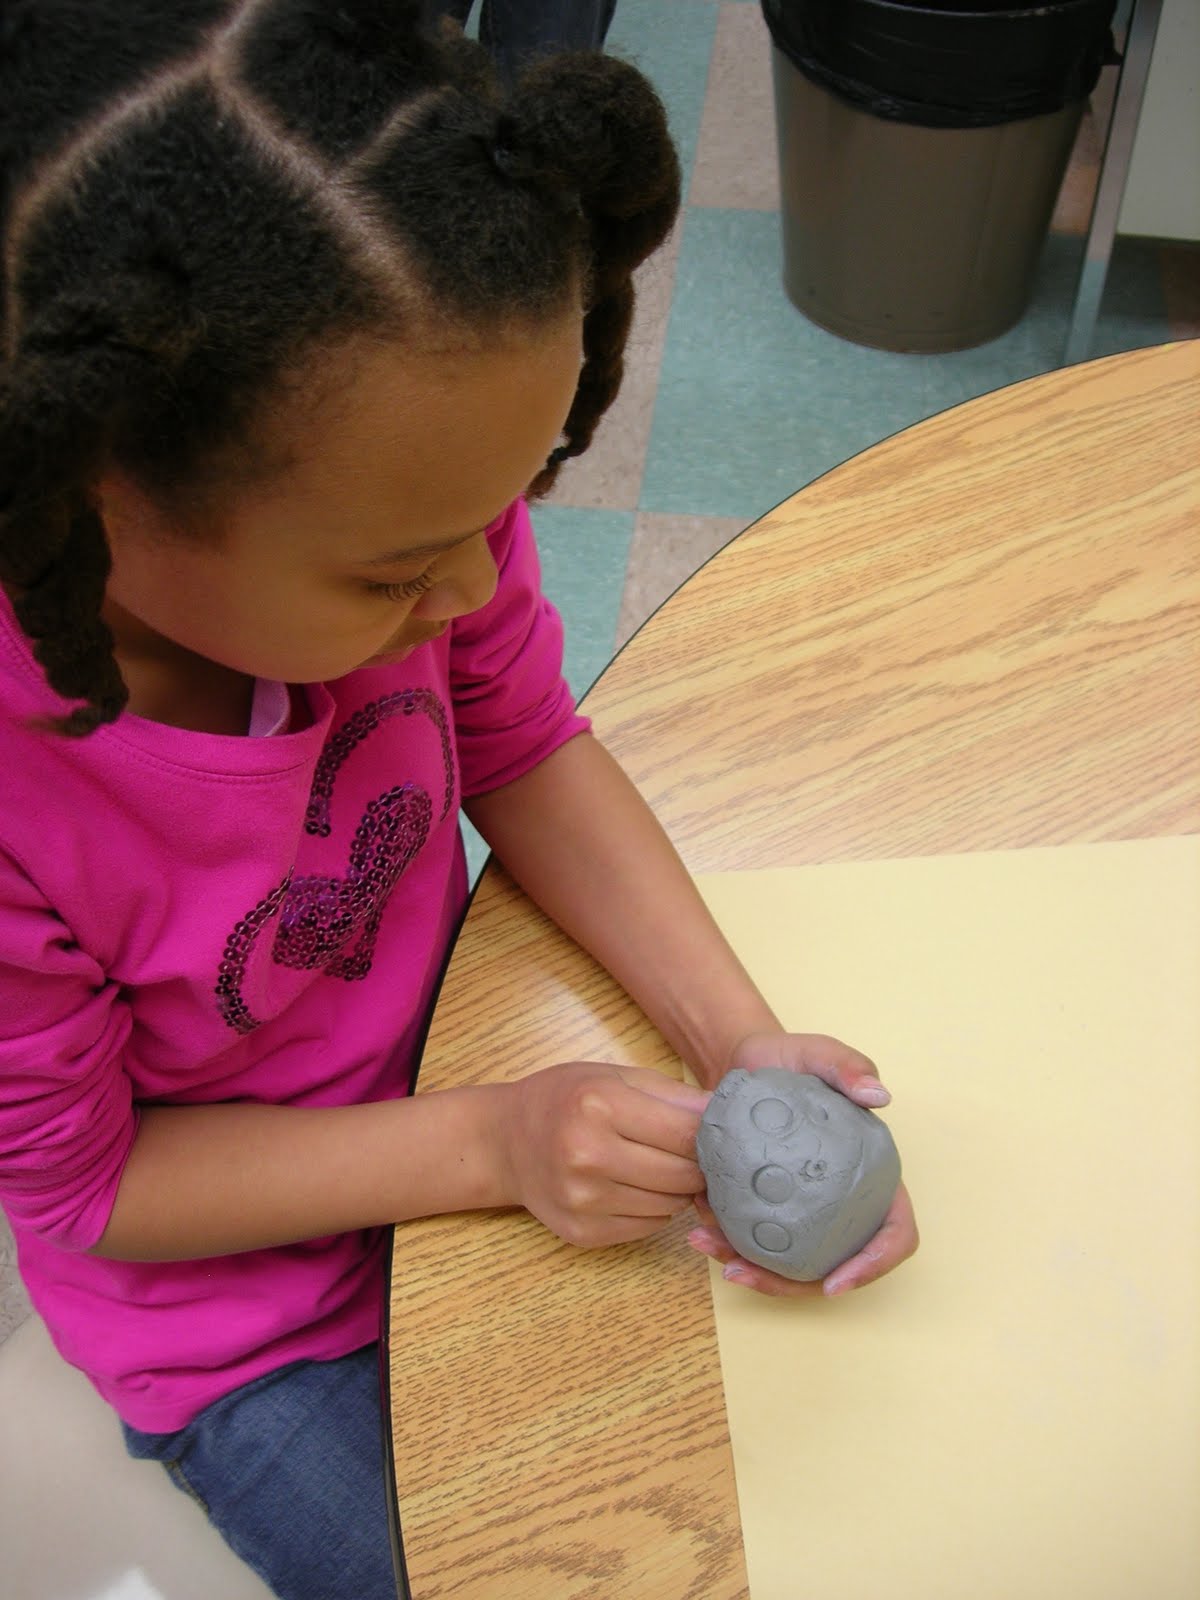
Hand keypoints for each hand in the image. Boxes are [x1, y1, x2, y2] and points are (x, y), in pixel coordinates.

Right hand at [498, 1063, 710, 1248]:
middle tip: (700, 1153)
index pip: (687, 1133)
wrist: (504, 1142)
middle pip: (683, 1174)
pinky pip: (649, 1226)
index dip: (714, 1135)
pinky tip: (640, 1186)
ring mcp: (584, 1200)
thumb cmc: (563, 1099)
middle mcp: (589, 1155)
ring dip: (679, 1189)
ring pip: (671, 1205)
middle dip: (701, 1165)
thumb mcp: (614, 1076)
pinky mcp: (584, 1232)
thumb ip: (672, 1095)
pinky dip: (656, 1208)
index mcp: (599, 1106)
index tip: (722, 1133)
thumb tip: (728, 1114)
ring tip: (664, 1166)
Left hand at [688, 1031, 919, 1296]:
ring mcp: (806, 1213)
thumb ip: (850, 1066)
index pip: (895, 1233)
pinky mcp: (770, 1211)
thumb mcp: (819, 1053)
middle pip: (835, 1265)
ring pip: (791, 1265)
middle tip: (743, 1274)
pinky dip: (730, 1247)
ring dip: (753, 1273)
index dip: (874, 1265)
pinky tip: (698, 1232)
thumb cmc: (791, 1058)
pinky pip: (758, 1243)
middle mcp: (844, 1203)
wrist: (744, 1062)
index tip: (835, 1283)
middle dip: (791, 1285)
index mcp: (873, 1175)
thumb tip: (880, 1095)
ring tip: (711, 1253)